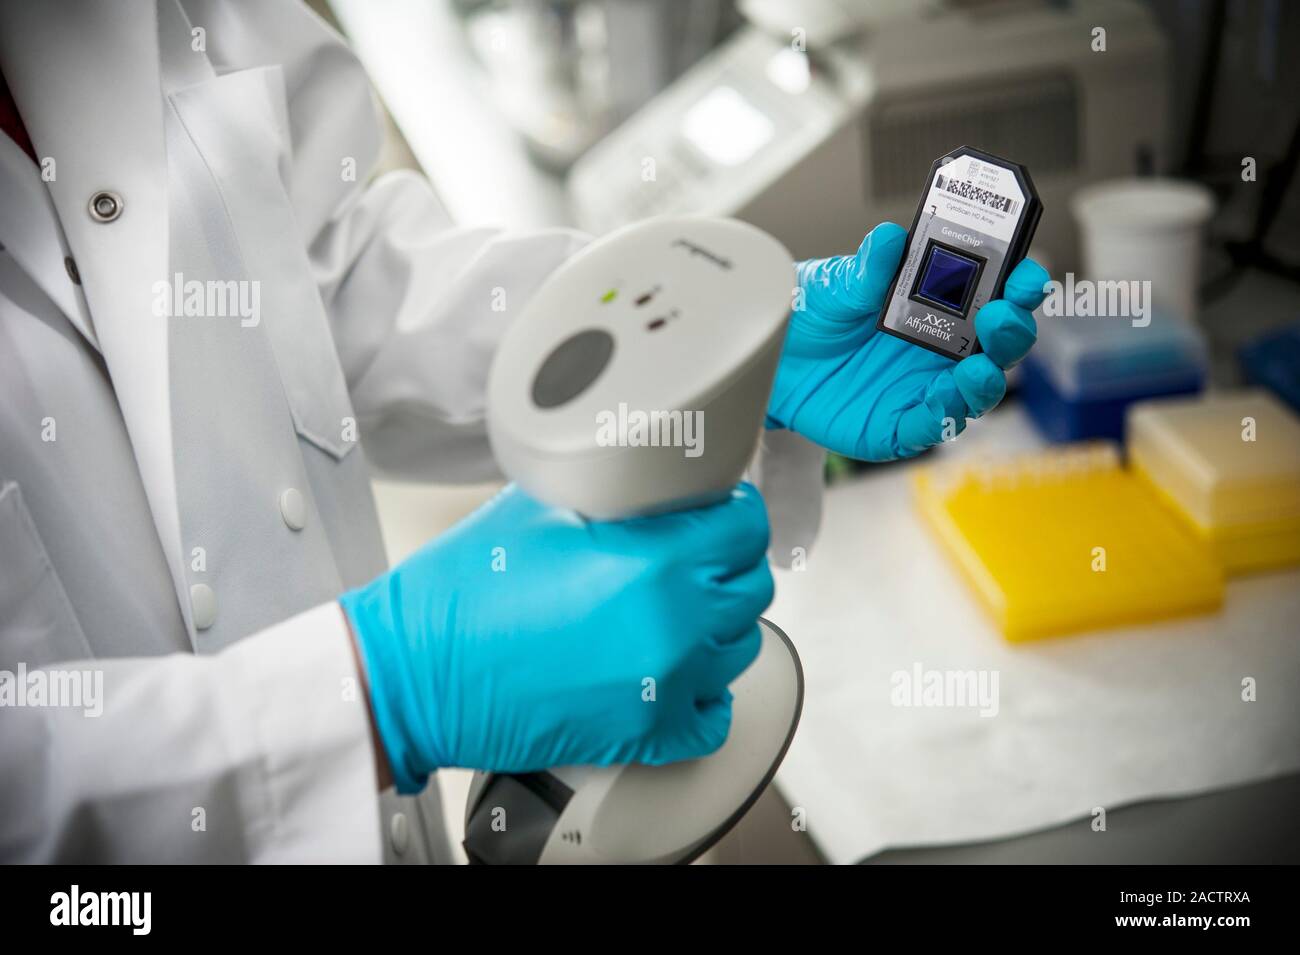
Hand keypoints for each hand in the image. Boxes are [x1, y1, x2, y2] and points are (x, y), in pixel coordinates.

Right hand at [340, 483, 772, 792]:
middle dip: (728, 564)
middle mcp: (675, 624)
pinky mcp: (647, 733)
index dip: (735, 511)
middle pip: (751, 585)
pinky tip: (675, 673)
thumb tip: (654, 481)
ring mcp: (668, 685)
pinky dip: (705, 694)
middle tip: (694, 556)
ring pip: (740, 647)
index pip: (747, 526)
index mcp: (655, 559)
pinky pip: (714, 716)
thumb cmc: (465, 586)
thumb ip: (614, 491)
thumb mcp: (541, 505)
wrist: (416, 670)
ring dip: (717, 625)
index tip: (719, 511)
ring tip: (675, 611)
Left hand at [767, 222, 1049, 459]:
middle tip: (1002, 315)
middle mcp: (942, 346)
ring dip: (984, 380)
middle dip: (1010, 330)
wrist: (768, 362)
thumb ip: (865, 270)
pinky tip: (944, 400)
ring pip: (974, 392)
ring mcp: (924, 387)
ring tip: (979, 367)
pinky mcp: (899, 426)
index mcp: (940, 302)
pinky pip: (931, 426)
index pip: (995, 292)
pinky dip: (943, 415)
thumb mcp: (834, 285)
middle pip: (997, 345)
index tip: (1025, 272)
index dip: (1018, 284)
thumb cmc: (812, 316)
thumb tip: (889, 239)